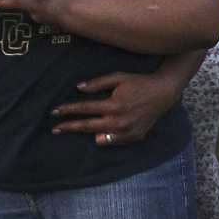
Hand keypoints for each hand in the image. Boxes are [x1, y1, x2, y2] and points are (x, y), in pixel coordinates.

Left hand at [50, 69, 186, 146]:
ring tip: (75, 129)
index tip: (54, 112)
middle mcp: (119, 121)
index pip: (84, 109)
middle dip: (69, 127)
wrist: (164, 93)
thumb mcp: (118, 77)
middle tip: (55, 129)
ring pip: (99, 137)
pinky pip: (113, 141)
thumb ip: (98, 83)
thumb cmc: (139, 82)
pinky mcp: (134, 137)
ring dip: (86, 133)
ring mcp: (127, 131)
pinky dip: (104, 138)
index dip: (67, 110)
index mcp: (113, 105)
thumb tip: (78, 88)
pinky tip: (97, 133)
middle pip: (87, 126)